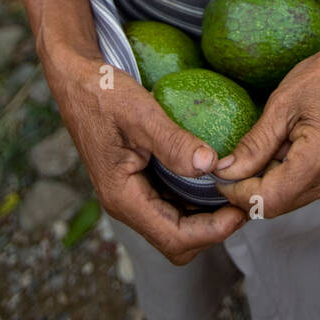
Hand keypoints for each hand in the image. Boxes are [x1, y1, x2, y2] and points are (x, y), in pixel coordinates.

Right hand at [43, 47, 247, 263]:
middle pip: (177, 241)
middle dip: (213, 229)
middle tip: (244, 199)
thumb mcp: (139, 112)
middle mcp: (125, 204)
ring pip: (174, 226)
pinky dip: (194, 201)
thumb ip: (172, 141)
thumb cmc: (102, 92)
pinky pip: (169, 205)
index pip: (175, 237)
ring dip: (206, 217)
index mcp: (122, 197)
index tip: (242, 208)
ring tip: (235, 189)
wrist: (75, 78)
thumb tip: (210, 164)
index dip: (213, 231)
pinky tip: (213, 177)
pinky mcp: (135, 182)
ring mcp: (130, 194)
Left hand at [209, 42, 319, 219]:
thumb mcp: (281, 104)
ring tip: (266, 146)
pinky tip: (283, 149)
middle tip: (234, 161)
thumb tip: (227, 171)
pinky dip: (284, 175)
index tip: (220, 176)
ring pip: (289, 198)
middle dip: (250, 186)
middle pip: (279, 203)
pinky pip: (303, 188)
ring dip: (267, 180)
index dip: (238, 192)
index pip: (269, 198)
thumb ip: (254, 144)